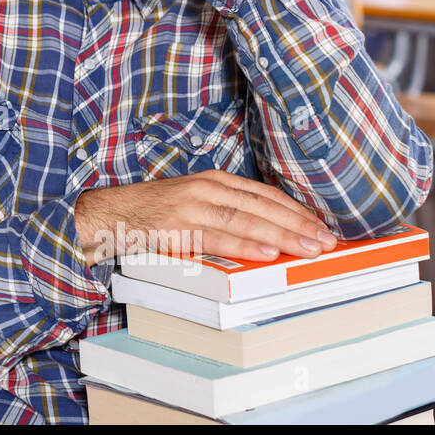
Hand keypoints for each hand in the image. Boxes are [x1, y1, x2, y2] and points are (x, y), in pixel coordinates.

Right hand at [74, 169, 336, 263]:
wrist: (107, 214)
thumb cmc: (152, 214)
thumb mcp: (193, 203)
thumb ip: (225, 211)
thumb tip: (268, 233)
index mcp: (213, 181)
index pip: (265, 194)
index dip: (295, 211)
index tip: (321, 227)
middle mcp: (205, 188)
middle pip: (261, 206)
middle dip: (298, 225)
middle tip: (327, 241)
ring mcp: (191, 206)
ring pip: (245, 221)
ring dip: (282, 236)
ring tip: (308, 249)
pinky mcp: (177, 226)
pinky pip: (218, 238)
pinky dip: (245, 246)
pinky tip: (267, 253)